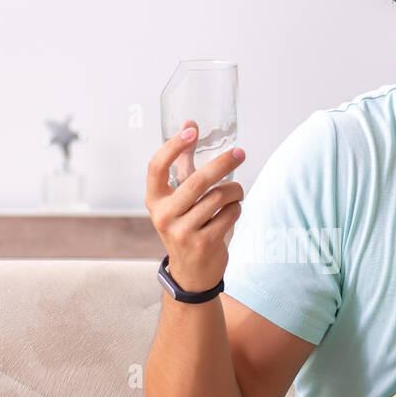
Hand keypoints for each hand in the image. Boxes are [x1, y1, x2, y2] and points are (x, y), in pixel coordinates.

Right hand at [144, 120, 245, 291]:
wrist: (191, 272)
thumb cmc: (186, 225)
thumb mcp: (178, 198)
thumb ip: (183, 162)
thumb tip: (189, 123)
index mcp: (155, 200)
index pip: (156, 167)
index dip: (173, 146)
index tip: (192, 130)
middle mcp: (164, 215)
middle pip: (198, 180)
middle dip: (224, 163)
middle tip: (240, 153)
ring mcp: (183, 231)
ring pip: (220, 197)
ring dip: (235, 191)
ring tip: (237, 193)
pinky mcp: (204, 243)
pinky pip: (230, 214)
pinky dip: (237, 209)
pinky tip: (232, 212)